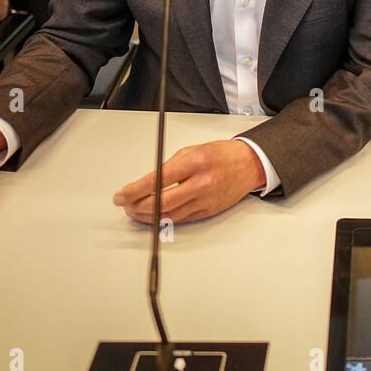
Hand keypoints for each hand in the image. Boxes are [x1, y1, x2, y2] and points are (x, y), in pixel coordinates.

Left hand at [113, 140, 264, 223]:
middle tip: (126, 205)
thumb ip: (169, 166)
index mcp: (194, 163)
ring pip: (170, 215)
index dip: (134, 190)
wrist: (249, 164)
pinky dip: (165, 219)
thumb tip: (146, 183)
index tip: (121, 195)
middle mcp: (201, 183)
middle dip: (138, 206)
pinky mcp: (209, 211)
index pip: (157, 180)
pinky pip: (182, 219)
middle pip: (162, 202)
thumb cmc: (220, 154)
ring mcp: (206, 199)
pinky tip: (154, 216)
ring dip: (148, 216)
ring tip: (136, 211)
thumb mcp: (192, 151)